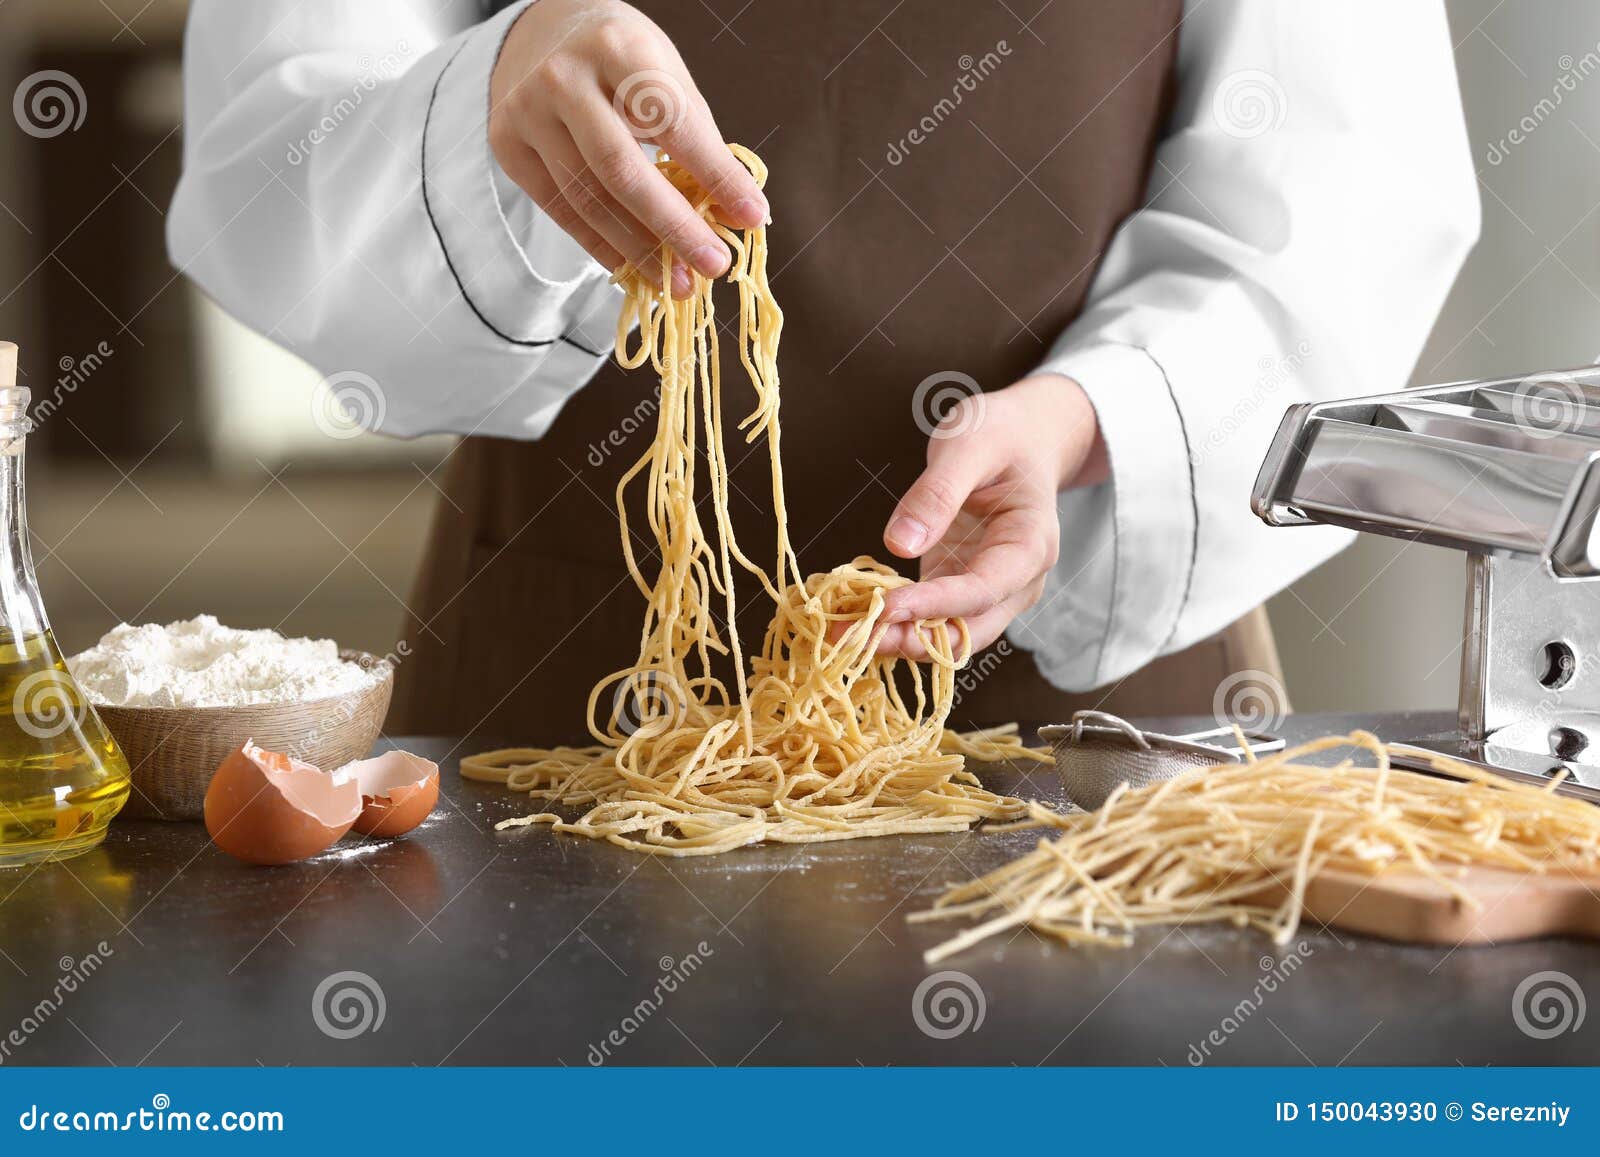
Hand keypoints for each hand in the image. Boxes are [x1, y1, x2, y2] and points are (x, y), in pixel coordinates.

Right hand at [489, 0, 767, 295]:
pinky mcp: (507, 143)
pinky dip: (601, 244)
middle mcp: (564, 77)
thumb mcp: (664, 72)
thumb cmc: (617, 57)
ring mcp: (527, 111)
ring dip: (639, 249)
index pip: (673, 123)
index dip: (716, 174)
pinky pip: (559, 208)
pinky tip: (633, 267)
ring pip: (587, 198)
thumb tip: (734, 214)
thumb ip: (698, 138)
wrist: (538, 30)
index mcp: (617, 46)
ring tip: (679, 281)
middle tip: (713, 266)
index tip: (751, 216)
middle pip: (621, 169)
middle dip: (674, 226)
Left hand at [876, 375, 1106, 658]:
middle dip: (911, 640)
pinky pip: (933, 618)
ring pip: (949, 635)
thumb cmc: (1002, 434)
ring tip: (842, 633)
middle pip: (969, 630)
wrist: (1025, 439)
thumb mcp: (969, 444)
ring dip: (898, 640)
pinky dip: (897, 624)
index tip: (886, 609)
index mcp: (1030, 545)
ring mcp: (992, 590)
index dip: (935, 605)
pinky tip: (856, 619)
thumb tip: (899, 544)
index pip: (983, 589)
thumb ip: (937, 493)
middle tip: (851, 638)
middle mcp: (1018, 581)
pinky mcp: (962, 588)